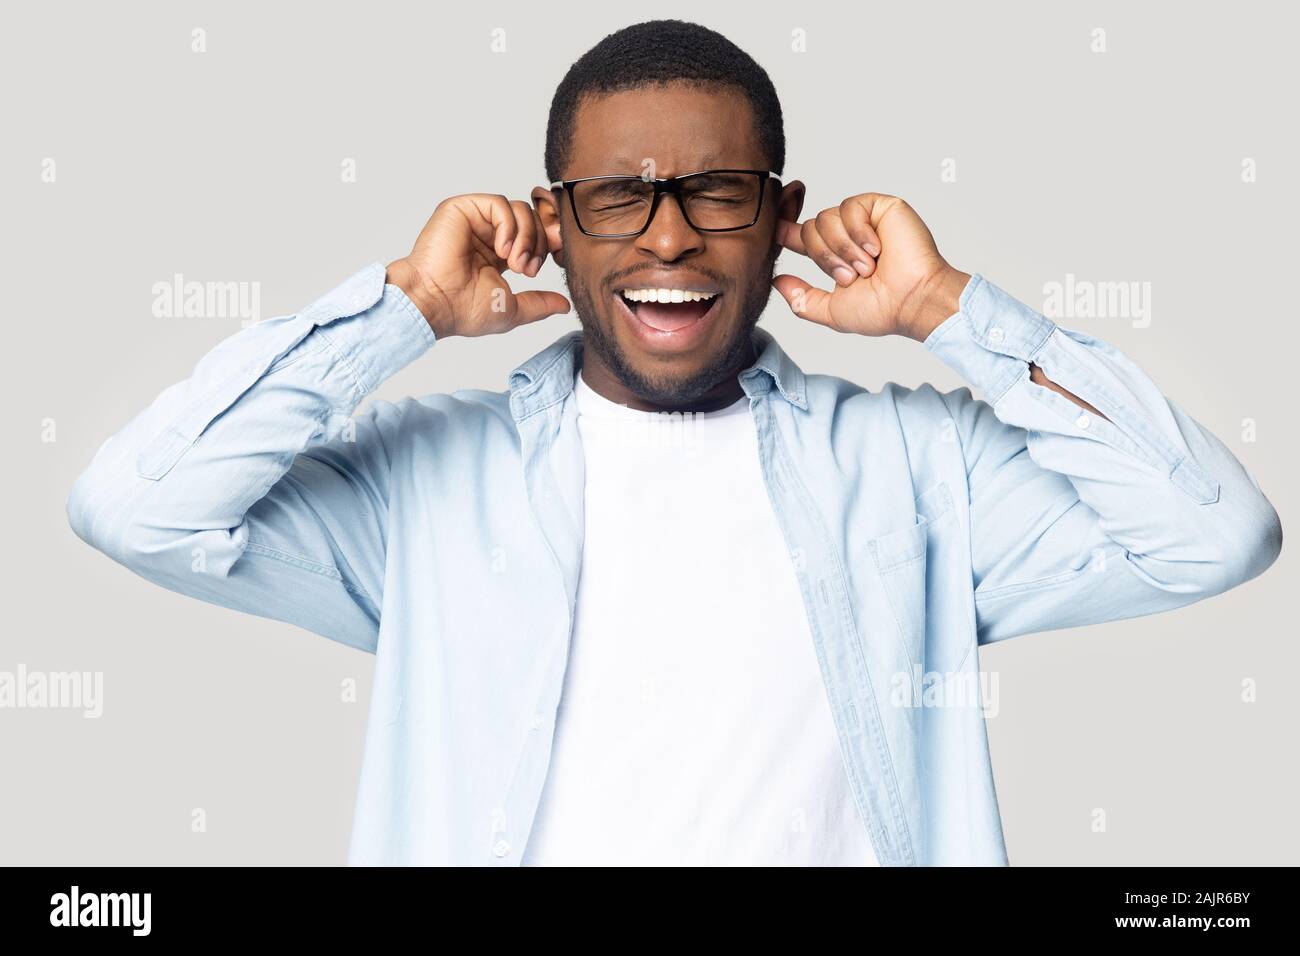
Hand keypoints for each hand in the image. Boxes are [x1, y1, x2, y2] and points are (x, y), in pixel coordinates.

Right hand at [386, 194, 570, 337]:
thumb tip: (564, 305)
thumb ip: (540, 304)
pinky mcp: (462, 209)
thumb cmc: (463, 309)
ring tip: (515, 262)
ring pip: (520, 210)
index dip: (548, 243)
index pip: (534, 236)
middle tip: (527, 270)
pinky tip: (501, 249)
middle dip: (539, 244)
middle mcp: (487, 235)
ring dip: (526, 237)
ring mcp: (475, 221)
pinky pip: (499, 204)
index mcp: (498, 255)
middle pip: (532, 220)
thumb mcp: (512, 310)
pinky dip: (509, 226)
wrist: (435, 303)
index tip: (557, 255)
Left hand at [771, 192, 968, 340]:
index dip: (783, 230)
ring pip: (825, 218)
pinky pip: (849, 207)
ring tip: (867, 266)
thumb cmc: (881, 309)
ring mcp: (863, 221)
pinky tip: (876, 248)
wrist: (912, 300)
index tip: (773, 230)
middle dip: (825, 257)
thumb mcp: (831, 311)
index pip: (800, 236)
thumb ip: (801, 298)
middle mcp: (847, 236)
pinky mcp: (880, 206)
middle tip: (851, 276)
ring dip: (843, 248)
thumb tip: (775, 281)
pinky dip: (858, 232)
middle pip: (809, 229)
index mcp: (834, 257)